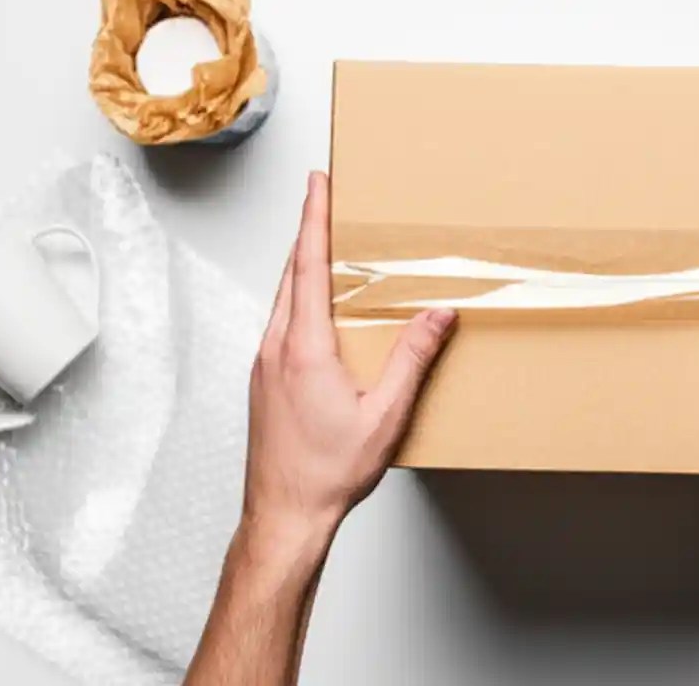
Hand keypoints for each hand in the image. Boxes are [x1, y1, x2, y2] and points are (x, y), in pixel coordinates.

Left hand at [244, 171, 456, 547]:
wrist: (284, 515)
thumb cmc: (328, 472)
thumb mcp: (385, 414)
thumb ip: (412, 359)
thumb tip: (437, 316)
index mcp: (303, 347)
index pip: (307, 265)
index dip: (314, 219)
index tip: (317, 184)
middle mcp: (275, 348)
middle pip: (291, 274)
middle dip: (309, 232)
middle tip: (325, 200)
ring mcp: (263, 365)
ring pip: (282, 299)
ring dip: (303, 267)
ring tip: (326, 247)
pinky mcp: (261, 381)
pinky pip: (280, 323)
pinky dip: (298, 299)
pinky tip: (316, 311)